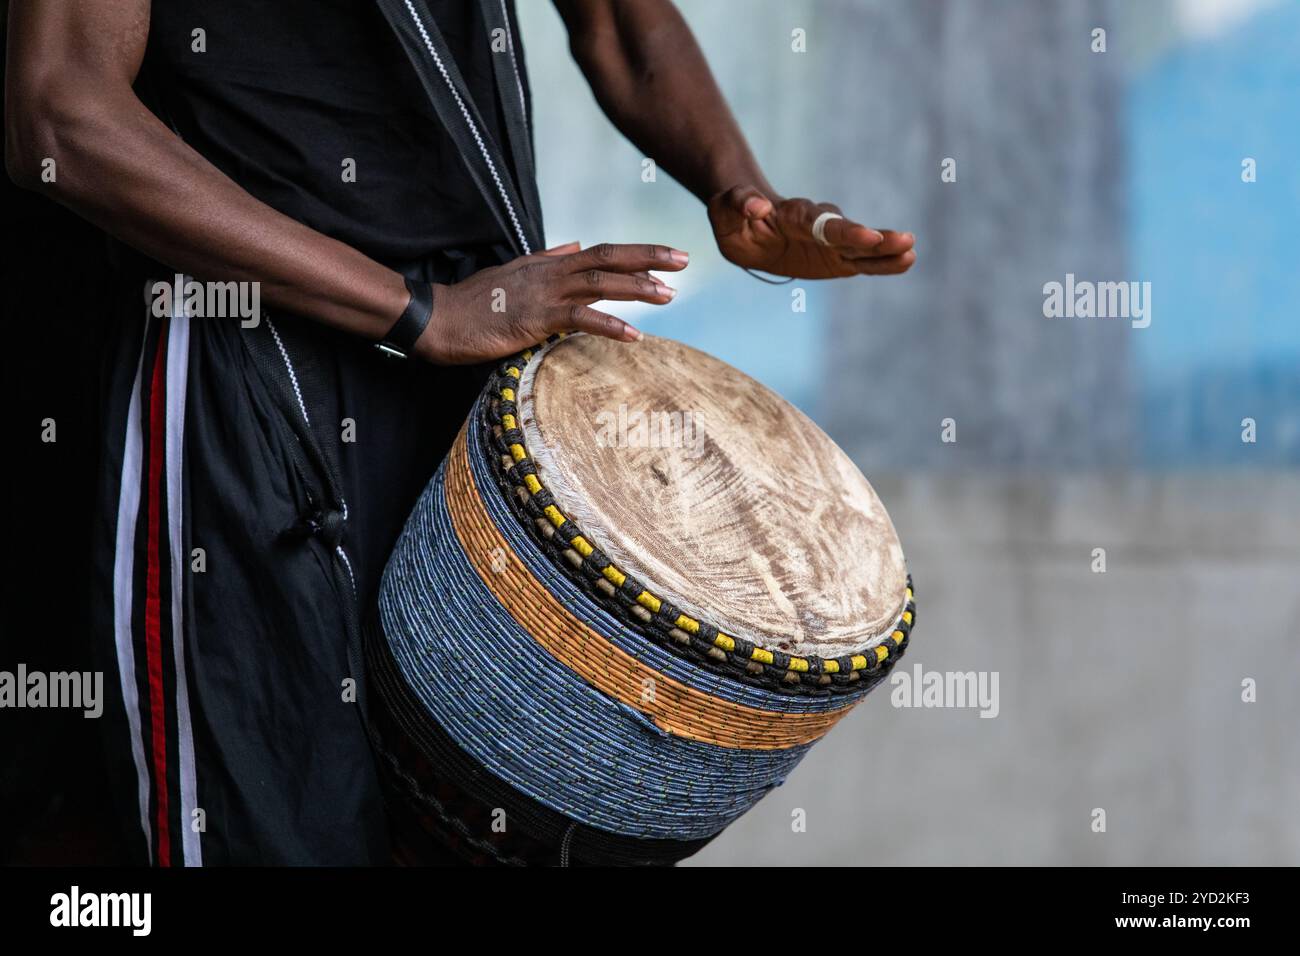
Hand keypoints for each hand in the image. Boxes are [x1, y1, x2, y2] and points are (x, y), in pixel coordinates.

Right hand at [414, 241, 687, 363]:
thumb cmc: (474, 302)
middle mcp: (552, 273)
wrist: (440, 318)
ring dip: (637, 288)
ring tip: (668, 294)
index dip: (636, 252)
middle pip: (609, 258)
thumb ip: (546, 259)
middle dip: (649, 258)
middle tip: (684, 261)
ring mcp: (545, 294)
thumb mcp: (513, 272)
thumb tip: (573, 246)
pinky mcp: (537, 319)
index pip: (601, 252)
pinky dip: (609, 325)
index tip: (668, 255)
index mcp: (549, 265)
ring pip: (600, 284)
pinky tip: (633, 334)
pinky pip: (580, 319)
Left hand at [708, 186, 915, 279]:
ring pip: (860, 247)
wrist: (747, 223)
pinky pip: (860, 262)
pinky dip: (882, 263)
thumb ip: (739, 202)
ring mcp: (828, 242)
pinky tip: (907, 262)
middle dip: (871, 238)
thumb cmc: (732, 215)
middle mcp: (816, 224)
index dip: (842, 229)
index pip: (818, 221)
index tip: (866, 235)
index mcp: (790, 214)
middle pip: (846, 231)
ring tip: (911, 252)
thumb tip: (757, 206)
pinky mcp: (835, 258)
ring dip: (885, 250)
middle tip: (904, 241)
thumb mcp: (723, 209)